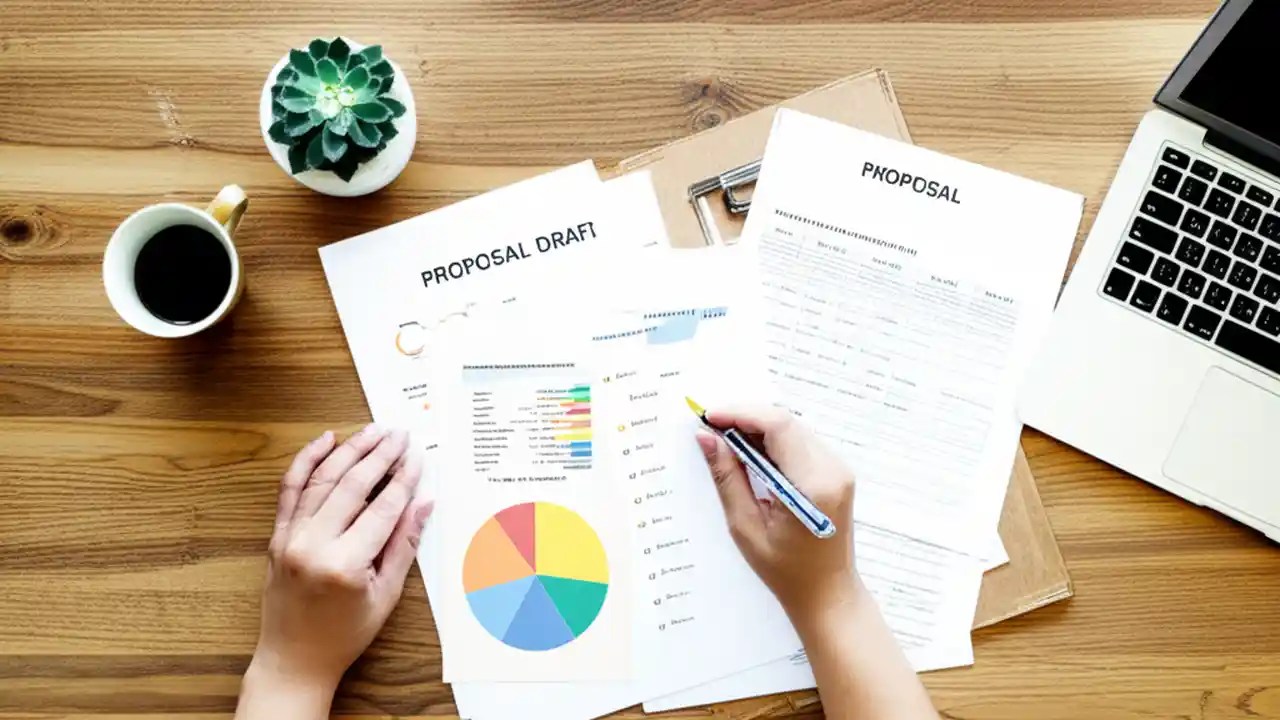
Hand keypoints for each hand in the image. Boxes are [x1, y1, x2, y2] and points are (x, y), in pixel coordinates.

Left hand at [236, 425, 431, 718]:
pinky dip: (306, 461)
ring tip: (373, 431)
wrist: (294, 659)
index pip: (383, 508)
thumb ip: (404, 544)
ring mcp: (290, 538)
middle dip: (380, 456)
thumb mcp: (385, 594)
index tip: (418, 457)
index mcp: (345, 564)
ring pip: (322, 480)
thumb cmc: (344, 634)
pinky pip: (290, 489)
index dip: (404, 479)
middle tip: (400, 434)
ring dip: (349, 450)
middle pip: (353, 486)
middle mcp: (313, 545)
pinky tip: (325, 440)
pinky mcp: (277, 536)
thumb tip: (424, 502)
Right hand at [696, 406, 857, 616]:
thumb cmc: (786, 571)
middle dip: (746, 418)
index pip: (778, 427)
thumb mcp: (746, 527)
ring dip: (758, 428)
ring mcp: (838, 469)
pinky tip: (749, 452)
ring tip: (725, 440)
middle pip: (786, 423)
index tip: (709, 417)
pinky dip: (772, 441)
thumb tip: (706, 439)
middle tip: (710, 427)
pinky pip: (801, 442)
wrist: (828, 594)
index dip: (741, 414)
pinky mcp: (836, 473)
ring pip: (793, 428)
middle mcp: (833, 470)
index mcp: (814, 486)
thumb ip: (727, 478)